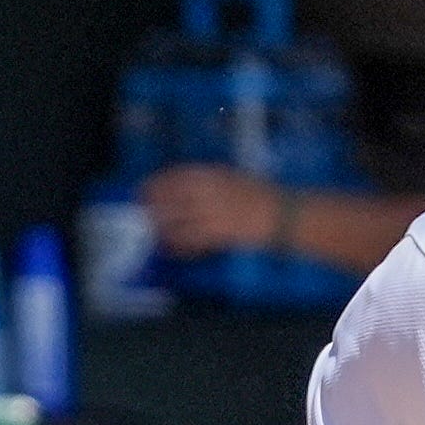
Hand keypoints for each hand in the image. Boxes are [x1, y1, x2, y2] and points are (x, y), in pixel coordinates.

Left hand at [142, 164, 284, 254]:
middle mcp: (205, 193)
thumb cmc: (260, 192)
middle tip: (142, 216)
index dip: (154, 185)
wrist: (282, 213)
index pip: (172, 177)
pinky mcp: (217, 235)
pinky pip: (190, 242)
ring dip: (161, 230)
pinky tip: (171, 249)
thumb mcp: (233, 175)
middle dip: (151, 210)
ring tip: (153, 235)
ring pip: (175, 223)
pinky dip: (178, 246)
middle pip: (168, 201)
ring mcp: (210, 214)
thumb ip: (209, 179)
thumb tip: (184, 186)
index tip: (142, 190)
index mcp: (210, 174)